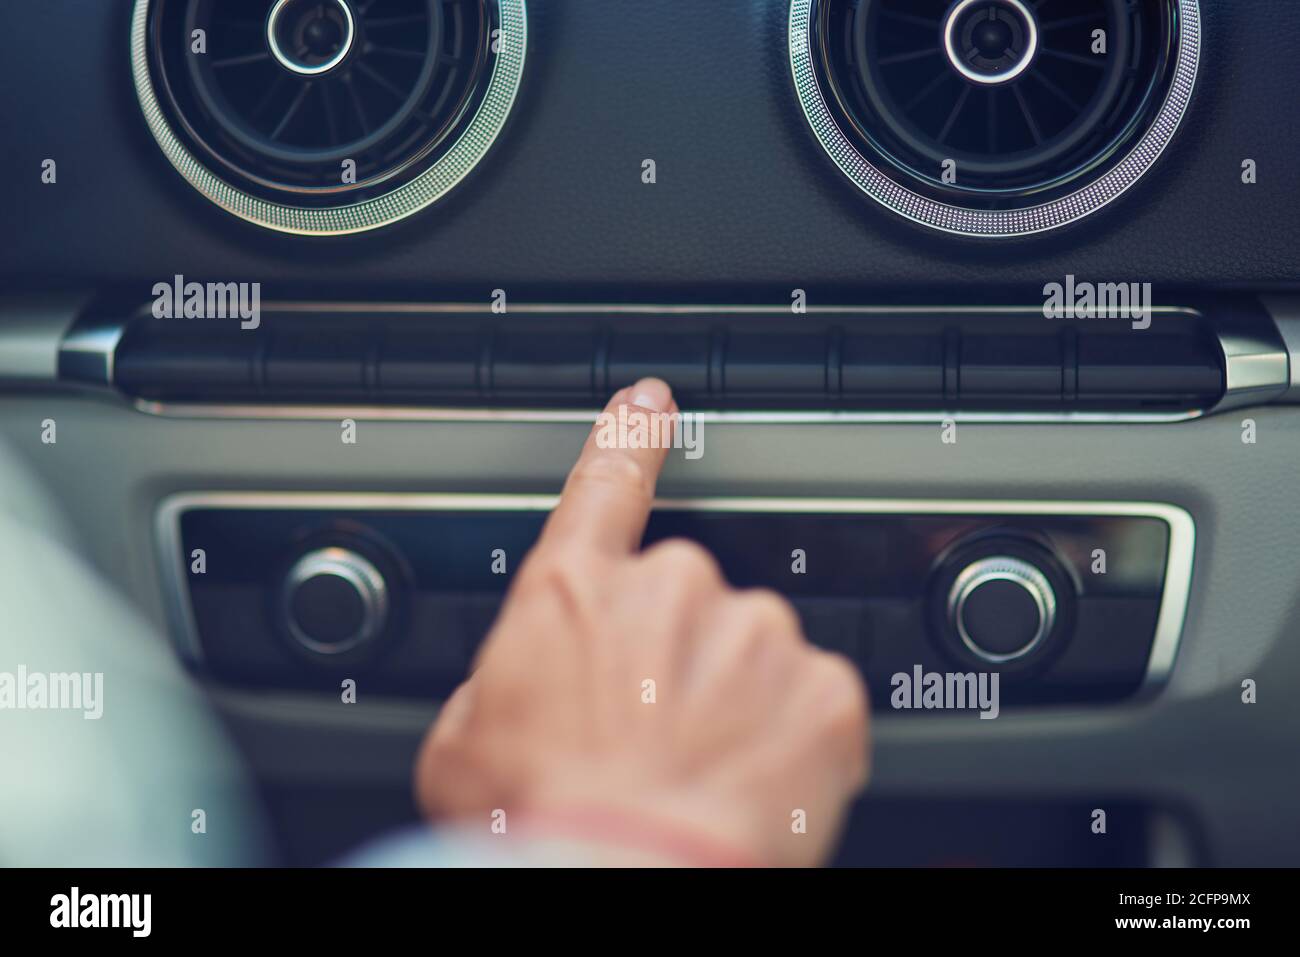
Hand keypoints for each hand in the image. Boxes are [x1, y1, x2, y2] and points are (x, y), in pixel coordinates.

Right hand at [414, 378, 869, 865]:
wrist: (620, 882)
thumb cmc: (537, 822)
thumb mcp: (463, 747)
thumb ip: (500, 686)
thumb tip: (518, 694)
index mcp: (576, 593)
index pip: (605, 487)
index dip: (630, 438)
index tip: (651, 402)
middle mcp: (672, 589)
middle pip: (684, 601)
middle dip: (674, 659)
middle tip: (650, 737)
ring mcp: (755, 633)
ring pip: (752, 650)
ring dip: (733, 700)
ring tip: (693, 775)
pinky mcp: (822, 689)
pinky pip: (810, 700)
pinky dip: (789, 741)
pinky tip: (747, 786)